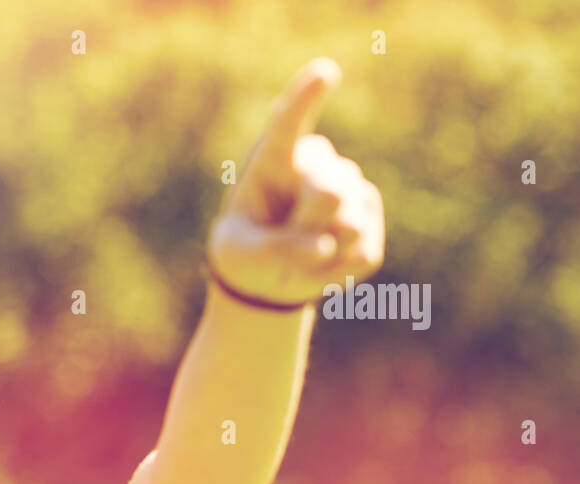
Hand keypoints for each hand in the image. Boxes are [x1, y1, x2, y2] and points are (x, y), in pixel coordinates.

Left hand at [207, 58, 384, 303]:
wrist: (269, 281)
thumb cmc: (247, 255)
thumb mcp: (241, 256)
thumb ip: (273, 249)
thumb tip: (324, 246)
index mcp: (275, 161)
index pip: (289, 126)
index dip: (306, 99)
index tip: (324, 73)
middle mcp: (317, 167)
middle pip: (328, 191)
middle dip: (307, 225)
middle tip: (281, 244)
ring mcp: (350, 193)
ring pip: (349, 222)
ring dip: (320, 251)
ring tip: (298, 255)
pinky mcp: (371, 226)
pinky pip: (361, 252)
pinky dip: (335, 272)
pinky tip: (320, 266)